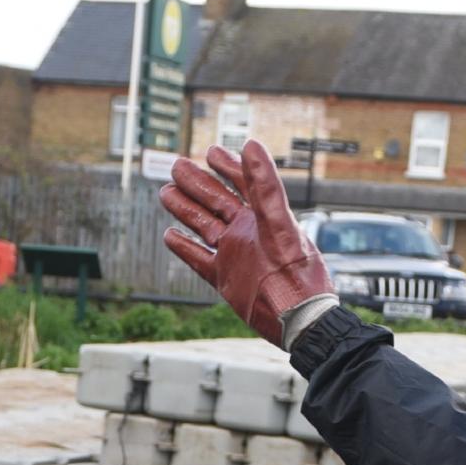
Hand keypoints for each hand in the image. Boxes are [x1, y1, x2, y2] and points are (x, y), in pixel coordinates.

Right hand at [158, 142, 333, 345]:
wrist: (299, 320)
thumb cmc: (296, 275)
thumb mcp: (279, 225)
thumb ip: (265, 187)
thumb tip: (251, 144)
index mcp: (263, 218)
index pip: (244, 184)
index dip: (228, 166)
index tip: (210, 151)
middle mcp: (248, 233)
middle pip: (217, 202)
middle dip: (198, 184)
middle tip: (177, 166)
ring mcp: (235, 256)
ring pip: (204, 226)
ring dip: (186, 210)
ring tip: (166, 193)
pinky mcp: (226, 279)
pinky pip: (200, 259)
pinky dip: (185, 248)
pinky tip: (170, 235)